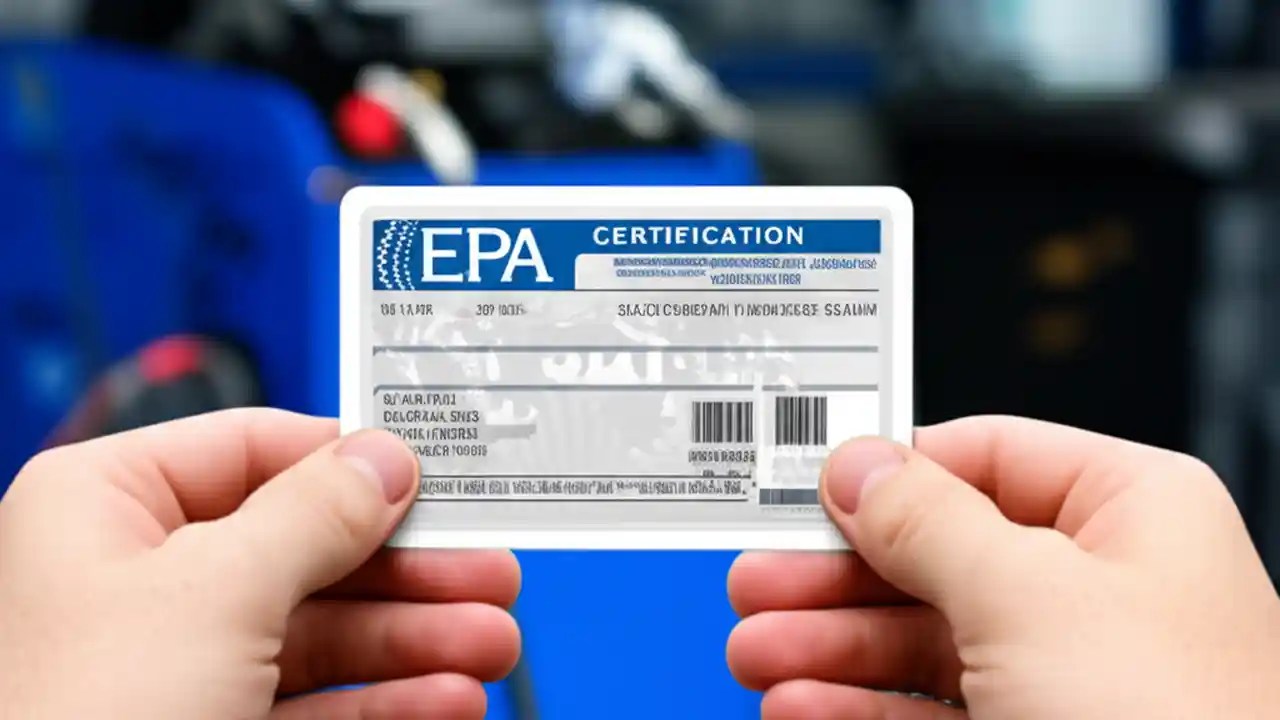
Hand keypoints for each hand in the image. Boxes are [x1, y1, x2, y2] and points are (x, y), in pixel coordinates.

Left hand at [0, 409, 520, 719]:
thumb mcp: (214, 593)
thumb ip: (314, 515)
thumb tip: (382, 458)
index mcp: (108, 506)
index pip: (256, 449)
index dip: (354, 462)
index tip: (440, 480)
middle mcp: (142, 577)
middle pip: (308, 548)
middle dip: (411, 572)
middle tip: (491, 574)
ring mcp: (178, 660)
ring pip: (323, 632)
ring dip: (416, 640)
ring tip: (492, 646)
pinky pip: (315, 702)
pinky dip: (386, 702)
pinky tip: (447, 700)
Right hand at [727, 416, 1279, 718]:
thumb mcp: (1029, 598)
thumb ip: (928, 522)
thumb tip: (861, 466)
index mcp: (1129, 512)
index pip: (983, 456)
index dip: (888, 472)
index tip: (803, 491)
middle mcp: (1099, 586)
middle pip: (934, 554)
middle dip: (834, 577)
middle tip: (757, 582)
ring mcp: (1068, 672)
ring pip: (922, 640)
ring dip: (830, 649)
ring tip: (756, 655)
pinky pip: (930, 710)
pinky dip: (860, 708)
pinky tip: (802, 709)